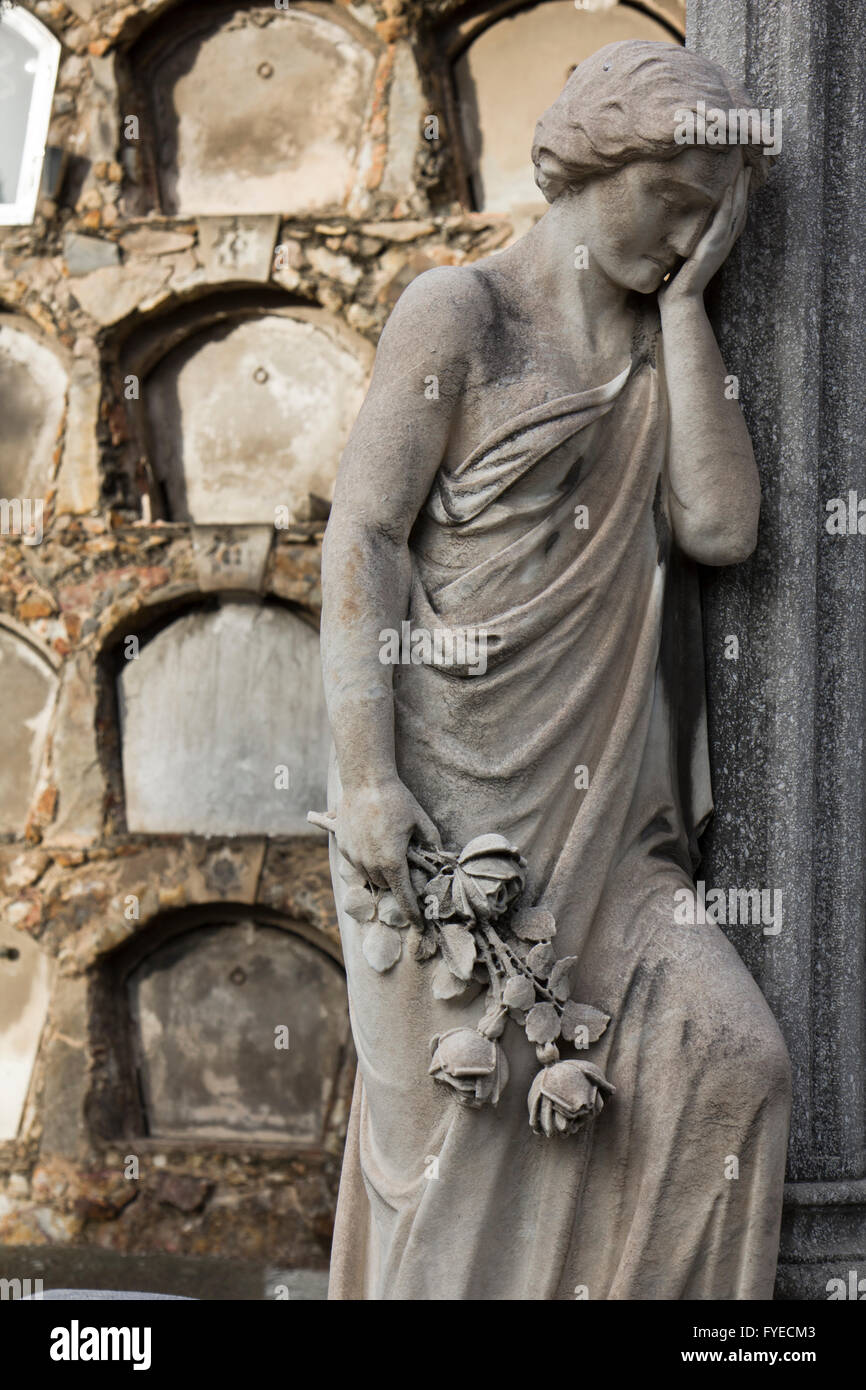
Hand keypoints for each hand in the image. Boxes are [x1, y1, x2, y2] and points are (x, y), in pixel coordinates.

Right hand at [329, 778, 440, 926]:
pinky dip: (367, 860)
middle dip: (397, 882)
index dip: (412, 912)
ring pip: (371, 876)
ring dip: (381, 872)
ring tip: (389, 850)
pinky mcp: (343, 847)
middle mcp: (370, 864)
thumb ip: (432, 841)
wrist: (364, 781)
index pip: (403, 895)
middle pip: (387, 885)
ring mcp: (354, 856)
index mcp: (392, 861)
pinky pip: (358, 863)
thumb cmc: (395, 800)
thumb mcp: (421, 820)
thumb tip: (440, 855)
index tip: (418, 924)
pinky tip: (373, 840)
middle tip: (407, 866)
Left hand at [659, 164, 750, 306]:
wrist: (679, 300)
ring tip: (742, 169)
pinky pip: (722, 221)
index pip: (735, 214)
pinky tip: (728, 188)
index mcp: (720, 243)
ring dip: (739, 189)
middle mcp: (724, 243)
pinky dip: (727, 204)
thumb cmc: (679, 281)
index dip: (741, 195)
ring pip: (735, 211)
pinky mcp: (710, 248)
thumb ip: (692, 239)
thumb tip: (684, 224)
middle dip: (744, 186)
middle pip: (740, 209)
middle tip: (747, 164)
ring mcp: (719, 245)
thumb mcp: (688, 254)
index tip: (741, 175)